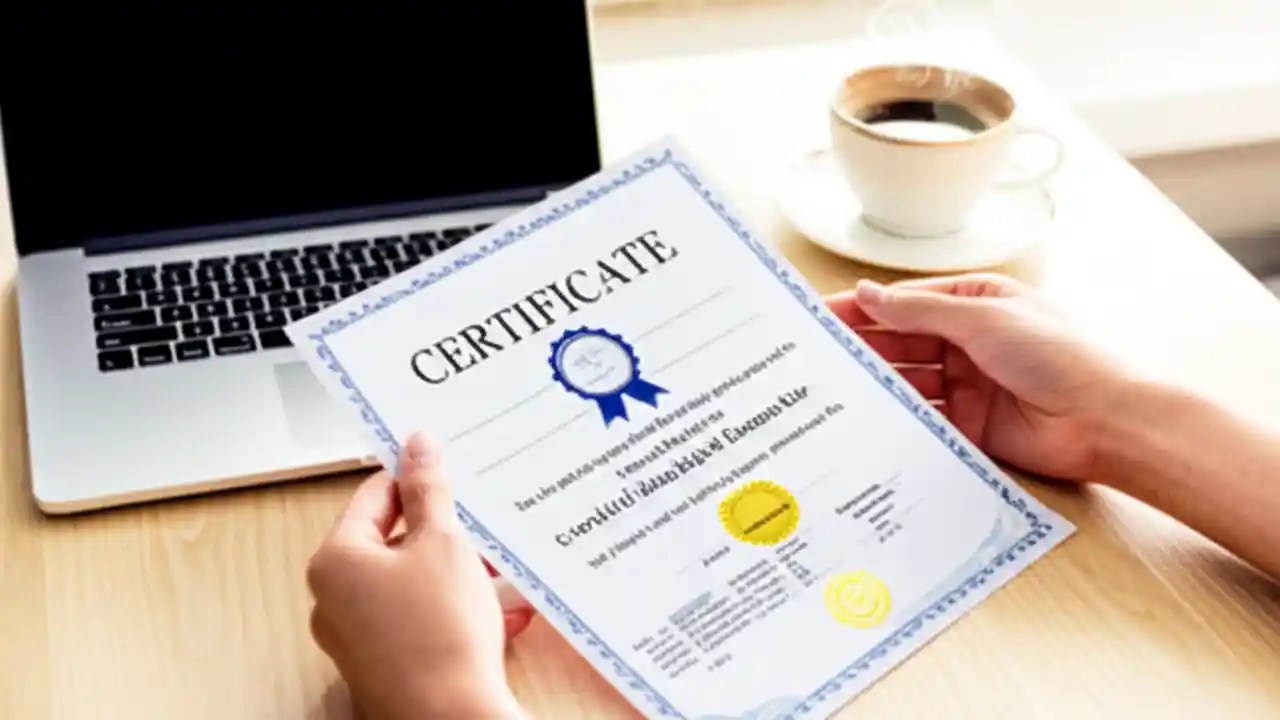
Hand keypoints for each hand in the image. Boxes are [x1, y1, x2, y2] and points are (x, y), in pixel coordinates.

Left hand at [307, 432, 527, 719]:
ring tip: (499, 568)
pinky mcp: (387, 665)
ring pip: (411, 583)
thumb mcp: (444, 542)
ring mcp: (358, 638)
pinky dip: (456, 608)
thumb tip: (417, 445)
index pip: (373, 497)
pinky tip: (501, 609)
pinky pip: (421, 620)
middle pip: (393, 542)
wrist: (452, 719)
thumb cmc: (439, 635)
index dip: (415, 478)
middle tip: (480, 521)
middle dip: (444, 532)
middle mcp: (335, 600)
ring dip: (456, 571)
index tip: (445, 467)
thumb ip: (429, 488)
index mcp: (335, 561)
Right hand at [827, 273, 1131, 481]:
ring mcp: (967, 385)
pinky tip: (864, 417)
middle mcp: (968, 342)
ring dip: (873, 381)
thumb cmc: (1060, 356)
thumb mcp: (983, 318)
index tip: (820, 315)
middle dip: (860, 345)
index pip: (905, 303)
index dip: (863, 308)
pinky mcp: (968, 425)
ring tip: (829, 385)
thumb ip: (918, 312)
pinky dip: (895, 416)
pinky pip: (921, 418)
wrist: (1105, 422)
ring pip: (906, 380)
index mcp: (976, 302)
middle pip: (900, 341)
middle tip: (813, 354)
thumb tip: (867, 293)